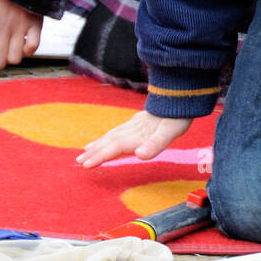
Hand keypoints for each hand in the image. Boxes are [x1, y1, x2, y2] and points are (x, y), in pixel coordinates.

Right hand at [77, 110, 192, 168]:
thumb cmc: (177, 117)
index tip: (85, 165)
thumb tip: (139, 155)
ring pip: (112, 135)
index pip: (114, 147)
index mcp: (137, 134)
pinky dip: (109, 136)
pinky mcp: (140, 121)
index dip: (100, 156)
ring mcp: (135, 123)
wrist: (181, 95)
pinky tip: (109, 137)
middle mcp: (133, 129)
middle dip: (94, 152)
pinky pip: (119, 130)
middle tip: (79, 161)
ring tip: (86, 150)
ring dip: (99, 143)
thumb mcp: (170, 132)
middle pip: (109, 141)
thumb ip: (155, 144)